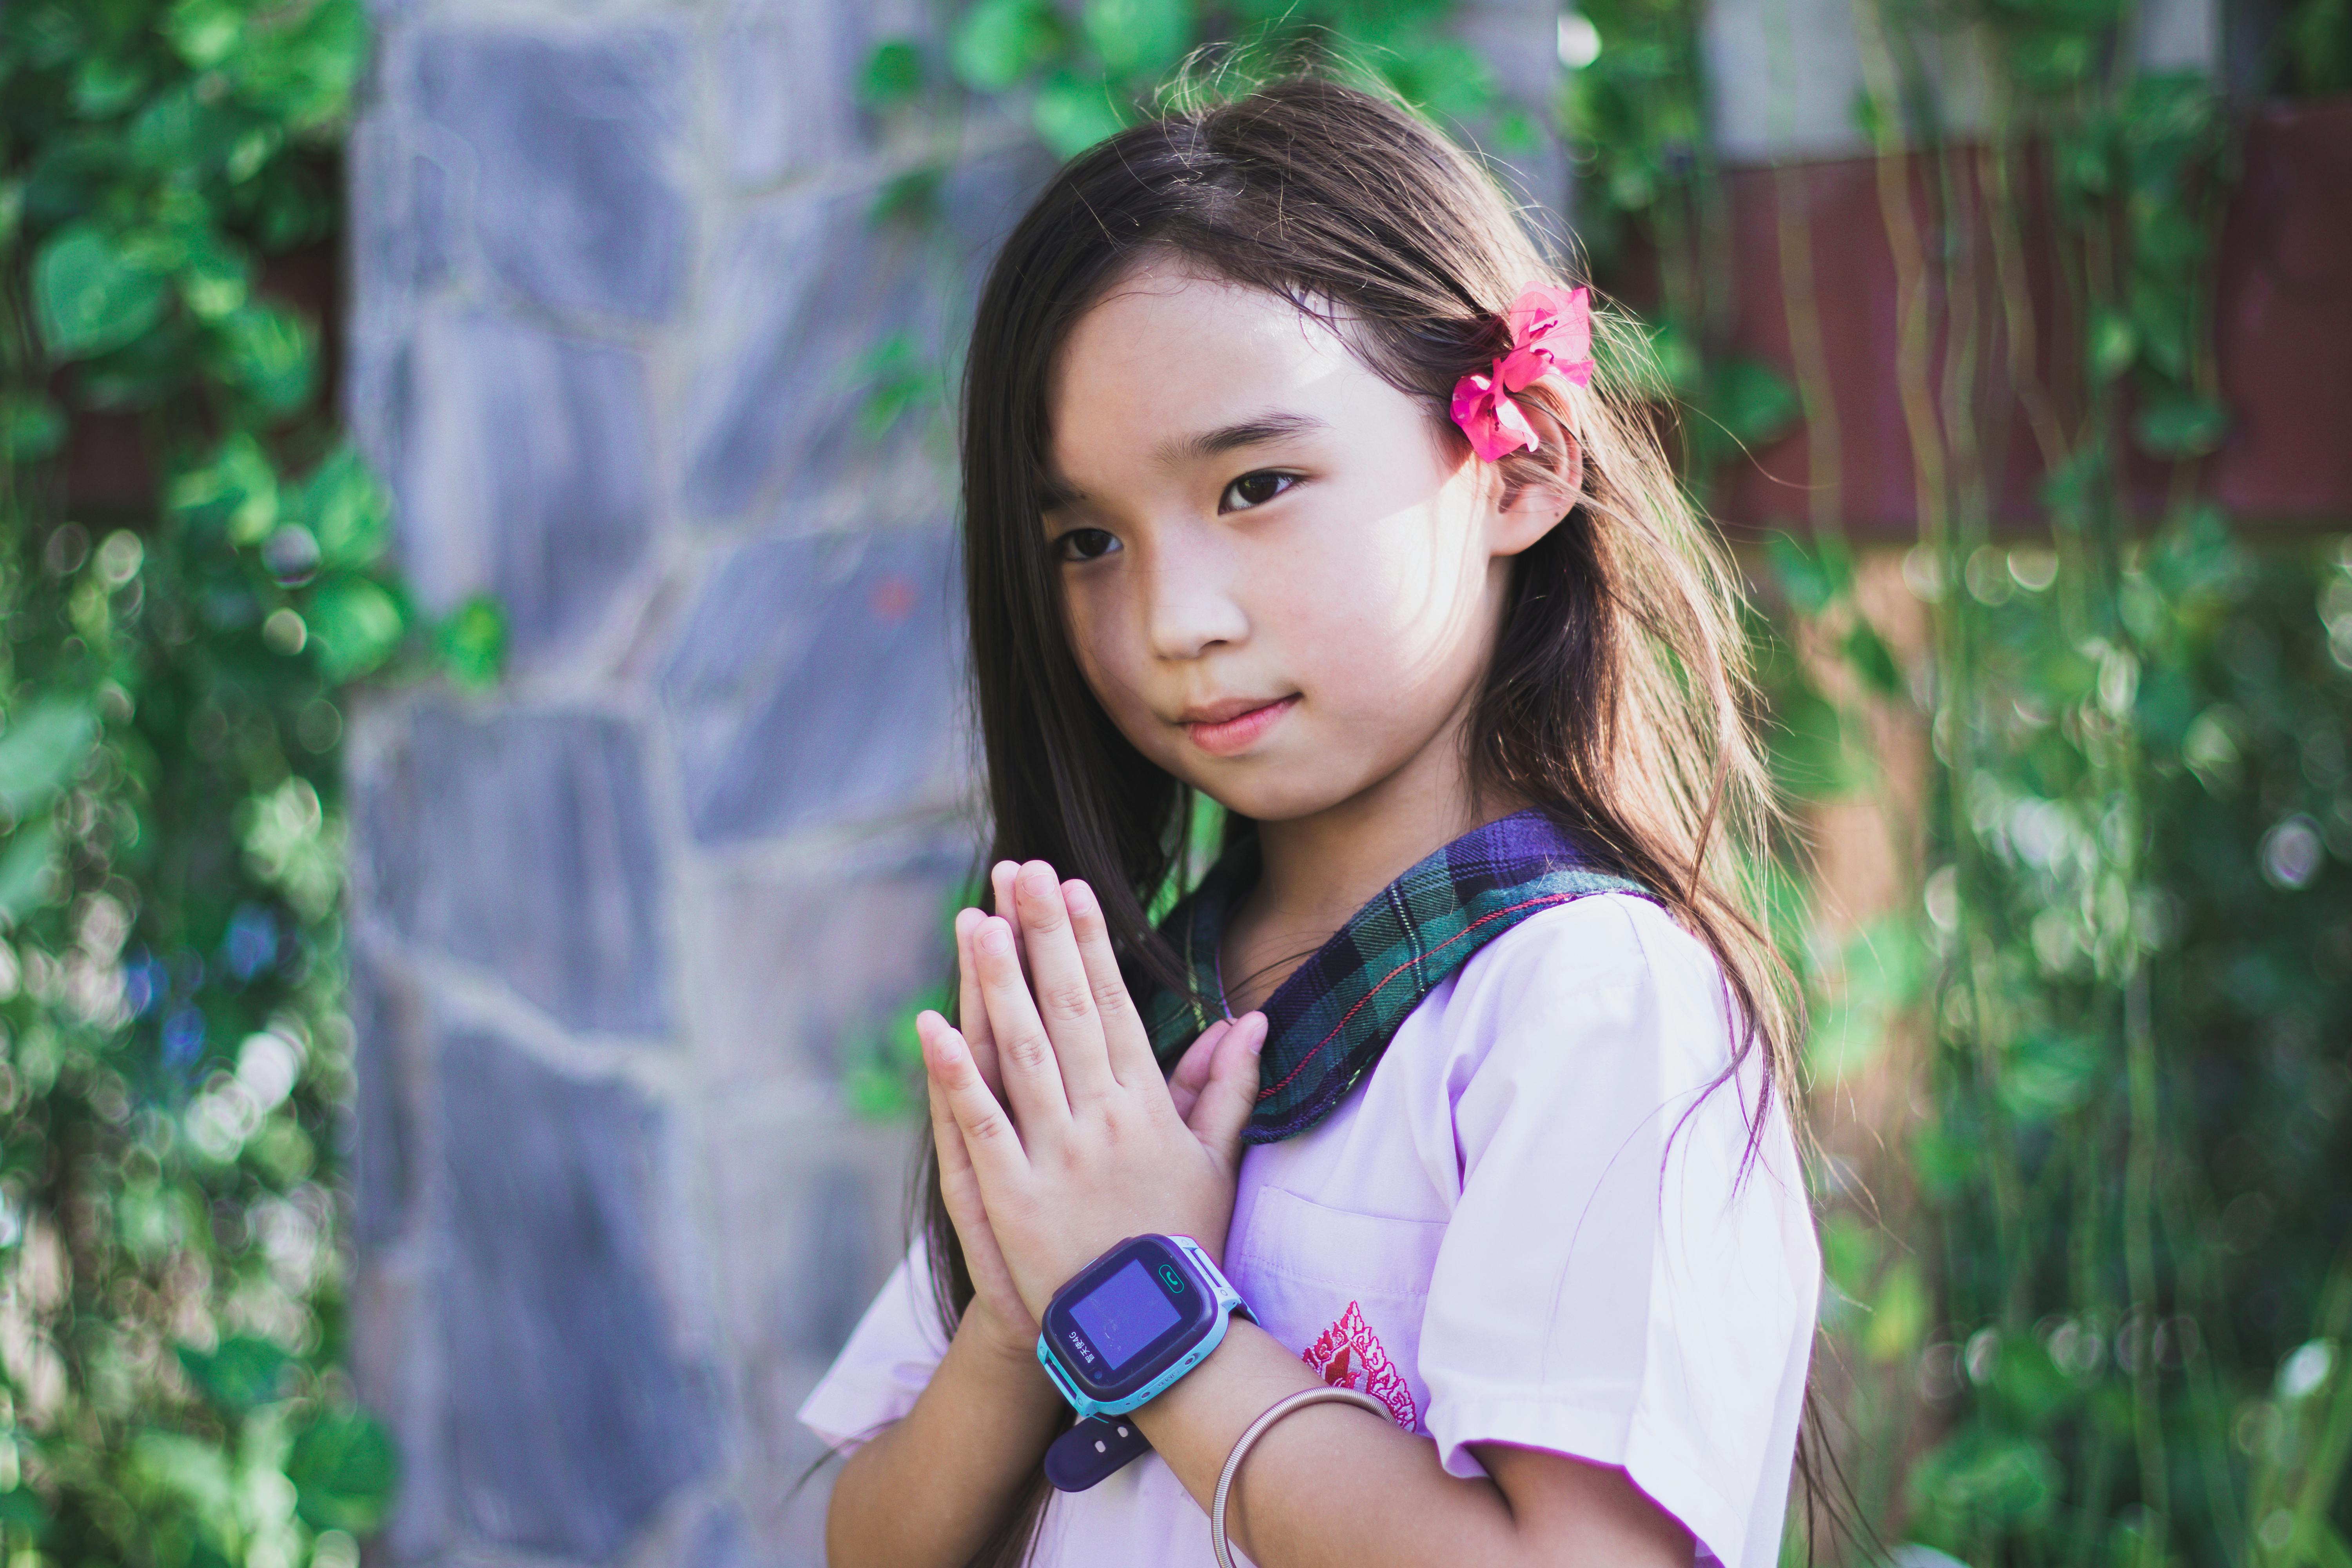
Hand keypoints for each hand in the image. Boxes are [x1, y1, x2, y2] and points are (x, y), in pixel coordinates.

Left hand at [918, 860, 1265, 1322]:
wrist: (1154, 1335)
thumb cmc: (1184, 1247)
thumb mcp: (1216, 1164)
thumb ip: (1229, 1088)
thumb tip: (1249, 1020)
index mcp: (1147, 1107)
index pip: (1113, 1006)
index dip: (1091, 943)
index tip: (1074, 887)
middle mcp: (1102, 1120)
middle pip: (1066, 1009)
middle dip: (1041, 934)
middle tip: (1021, 870)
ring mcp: (1056, 1157)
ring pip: (1020, 1052)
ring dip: (994, 981)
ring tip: (974, 919)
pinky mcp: (1014, 1198)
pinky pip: (980, 1122)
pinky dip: (954, 1074)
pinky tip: (929, 1025)